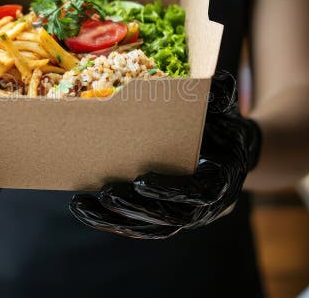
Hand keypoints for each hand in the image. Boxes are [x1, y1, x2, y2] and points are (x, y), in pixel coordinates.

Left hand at [68, 73, 260, 238]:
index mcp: (221, 181)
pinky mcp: (163, 219)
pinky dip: (109, 220)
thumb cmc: (221, 125)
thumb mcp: (224, 109)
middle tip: (106, 193)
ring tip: (82, 206)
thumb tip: (221, 82)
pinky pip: (136, 226)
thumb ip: (222, 97)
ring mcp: (182, 216)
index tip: (142, 182)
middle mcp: (204, 207)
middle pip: (169, 218)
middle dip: (135, 207)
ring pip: (148, 226)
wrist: (225, 150)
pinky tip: (84, 209)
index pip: (200, 194)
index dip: (171, 191)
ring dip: (114, 218)